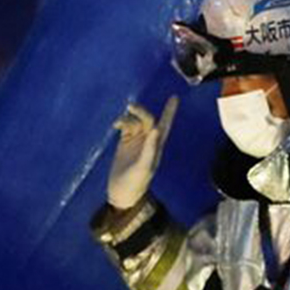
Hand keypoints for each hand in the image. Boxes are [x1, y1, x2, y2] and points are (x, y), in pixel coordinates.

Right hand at [106, 96, 177, 210]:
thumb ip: (150, 148)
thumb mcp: (144, 167)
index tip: (174, 97)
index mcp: (156, 146)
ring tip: (119, 122)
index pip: (165, 125)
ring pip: (135, 122)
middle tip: (131, 107)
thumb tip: (155, 129)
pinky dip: (121, 123)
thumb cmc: (136, 183)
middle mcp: (147, 141)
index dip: (169, 111)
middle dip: (141, 112)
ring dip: (128, 118)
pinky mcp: (124, 143)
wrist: (121, 192)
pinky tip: (115, 125)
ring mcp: (135, 141)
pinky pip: (124, 127)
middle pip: (148, 119)